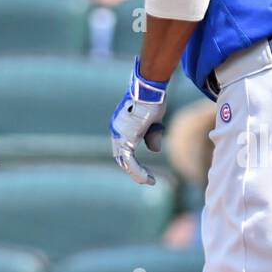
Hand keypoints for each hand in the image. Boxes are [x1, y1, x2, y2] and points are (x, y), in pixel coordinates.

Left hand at [110, 59, 167, 184]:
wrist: (149, 90)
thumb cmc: (153, 100)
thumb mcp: (154, 122)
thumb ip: (152, 136)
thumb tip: (154, 150)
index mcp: (122, 126)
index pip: (123, 148)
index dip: (132, 161)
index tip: (144, 169)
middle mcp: (117, 130)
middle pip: (121, 157)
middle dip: (133, 169)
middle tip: (146, 179)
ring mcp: (119, 135)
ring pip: (124, 161)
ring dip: (136, 173)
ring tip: (148, 181)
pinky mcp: (125, 139)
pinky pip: (129, 161)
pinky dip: (137, 172)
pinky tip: (147, 179)